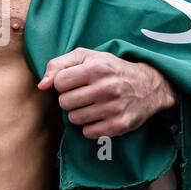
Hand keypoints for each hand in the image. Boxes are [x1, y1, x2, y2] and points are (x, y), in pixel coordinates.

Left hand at [37, 48, 175, 138]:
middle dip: (70, 99)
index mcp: (97, 68)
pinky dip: (90, 126)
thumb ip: (59, 64)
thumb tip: (42, 85)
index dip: (63, 83)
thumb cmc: (111, 69)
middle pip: (65, 102)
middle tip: (83, 95)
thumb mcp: (88, 57)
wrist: (149, 86)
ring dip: (79, 113)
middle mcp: (106, 88)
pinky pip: (88, 132)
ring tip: (92, 105)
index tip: (74, 82)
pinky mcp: (118, 125)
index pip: (59, 82)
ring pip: (74, 119)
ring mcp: (113, 108)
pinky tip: (100, 116)